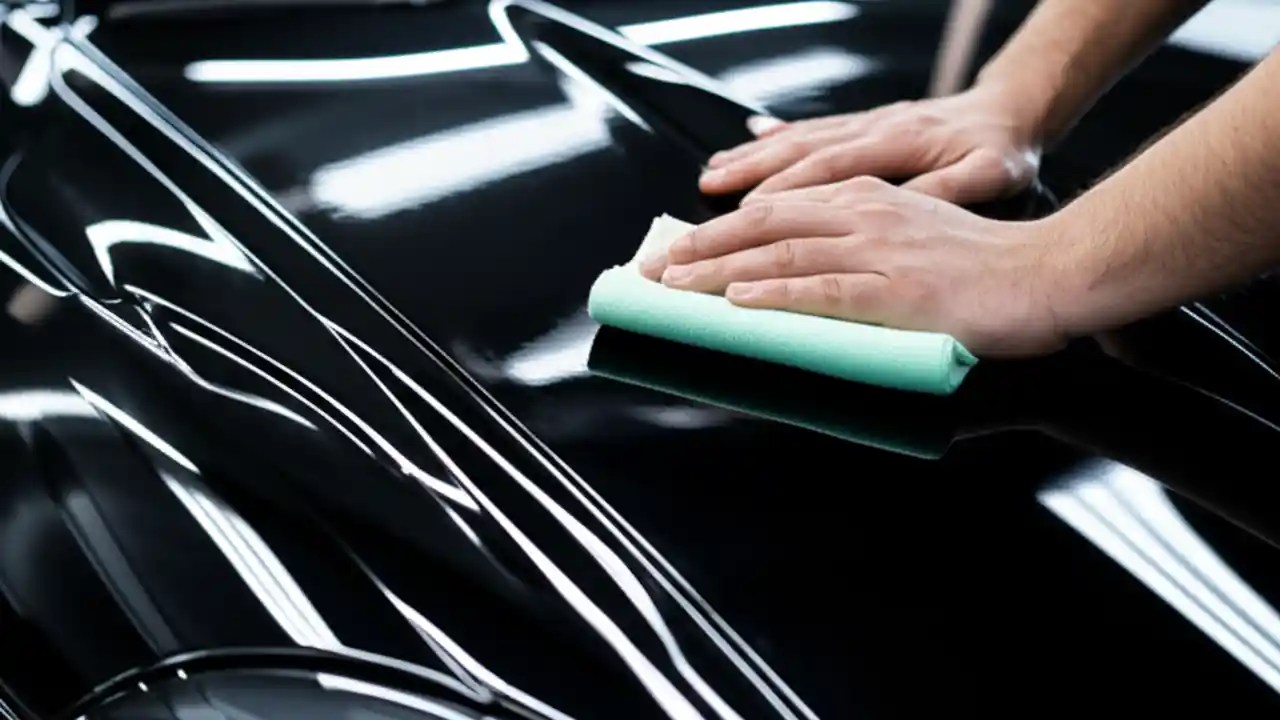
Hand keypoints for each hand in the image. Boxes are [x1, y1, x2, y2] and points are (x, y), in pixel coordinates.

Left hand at [641, 177, 1067, 357]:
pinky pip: (823, 289)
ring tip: (675, 284)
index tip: (680, 247)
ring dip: (720, 270)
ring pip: (781, 253)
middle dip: (702, 245)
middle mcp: (865, 214)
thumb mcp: (913, 242)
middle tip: (654, 267)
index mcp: (867, 199)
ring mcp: (879, 250)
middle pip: (766, 224)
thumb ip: (860, 251)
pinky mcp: (897, 289)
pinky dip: (775, 294)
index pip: (779, 208)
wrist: (1047, 273)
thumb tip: (808, 275)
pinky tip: (739, 300)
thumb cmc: (983, 269)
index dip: (722, 228)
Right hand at [700, 86, 1039, 205]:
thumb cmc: (1004, 150)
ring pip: (796, 141)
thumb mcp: (992, 175)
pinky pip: (809, 131)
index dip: (785, 192)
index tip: (746, 215)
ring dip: (750, 158)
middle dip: (746, 178)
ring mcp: (864, 125)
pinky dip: (774, 138)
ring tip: (710, 175)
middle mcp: (873, 129)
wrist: (1013, 111)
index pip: (829, 168)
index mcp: (900, 144)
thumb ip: (945, 189)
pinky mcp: (862, 127)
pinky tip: (749, 142)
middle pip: (797, 155)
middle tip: (707, 199)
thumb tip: (903, 201)